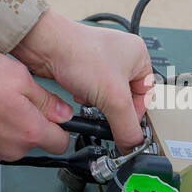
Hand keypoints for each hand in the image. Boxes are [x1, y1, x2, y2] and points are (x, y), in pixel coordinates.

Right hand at [0, 50, 73, 161]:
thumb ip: (45, 99)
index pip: (62, 142)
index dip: (61, 125)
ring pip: (16, 140)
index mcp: (30, 131)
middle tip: (18, 95)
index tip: (54, 112)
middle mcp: (14, 149)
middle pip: (37, 140)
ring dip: (12, 123)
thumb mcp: (18, 76)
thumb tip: (63, 112)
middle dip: (33, 121)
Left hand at [11, 9, 152, 147]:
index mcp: (138, 55)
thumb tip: (132, 145)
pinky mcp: (84, 68)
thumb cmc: (79, 54)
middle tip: (107, 115)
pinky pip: (91, 91)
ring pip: (107, 96)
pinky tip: (78, 92)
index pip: (147, 96)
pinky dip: (85, 96)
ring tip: (90, 97)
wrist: (44, 46)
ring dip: (98, 102)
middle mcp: (121, 56)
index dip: (137, 115)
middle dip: (114, 108)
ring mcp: (101, 61)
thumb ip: (126, 126)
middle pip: (126, 98)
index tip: (126, 130)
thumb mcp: (113, 98)